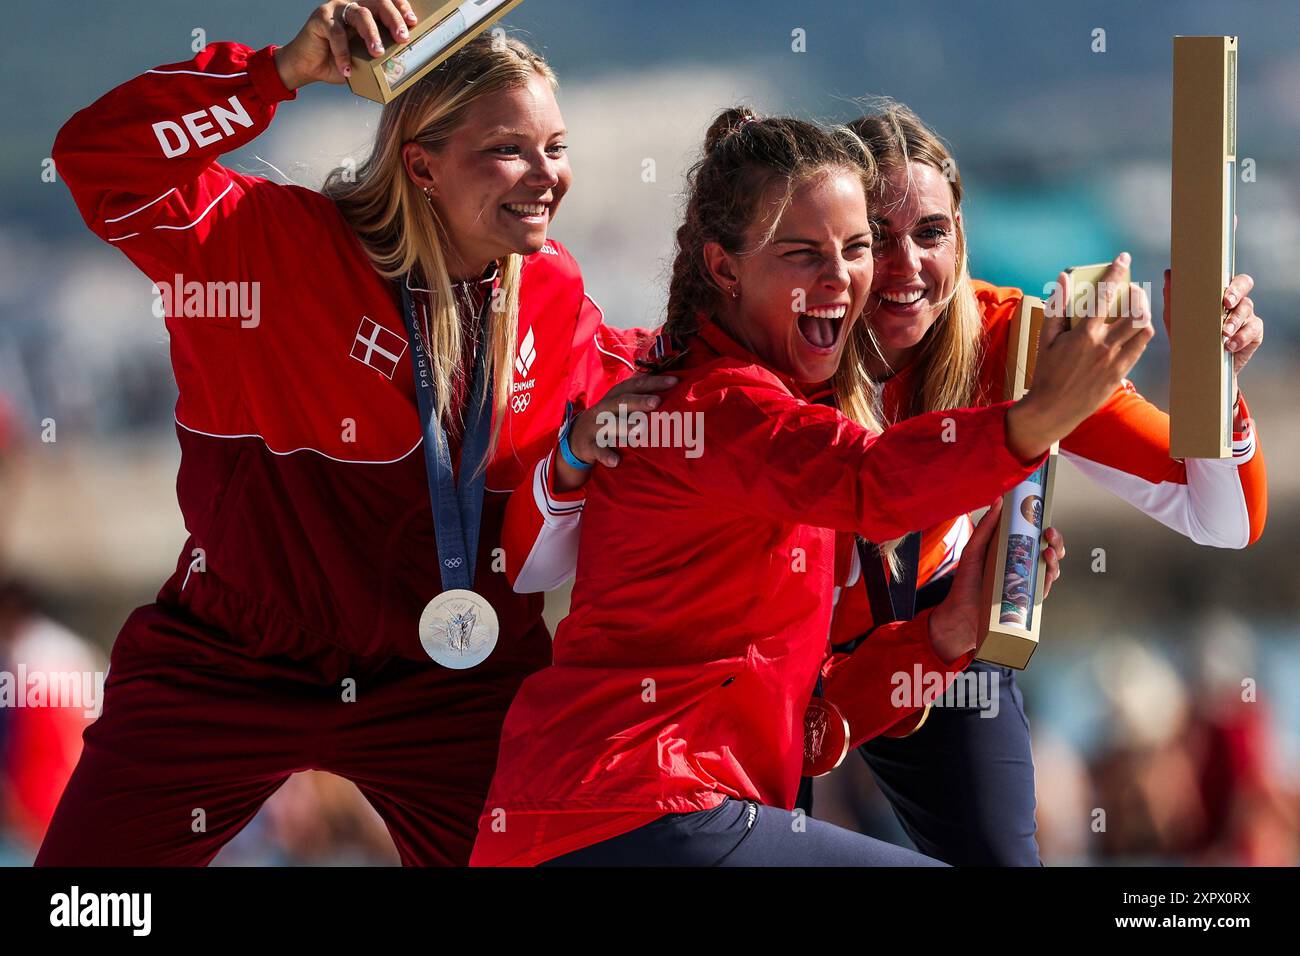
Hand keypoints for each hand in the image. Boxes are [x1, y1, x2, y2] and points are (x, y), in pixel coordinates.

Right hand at [274, 0, 417, 89]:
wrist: (308, 67)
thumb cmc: (338, 62)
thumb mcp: (363, 61)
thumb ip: (379, 58)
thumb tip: (403, 69)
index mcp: (366, 12)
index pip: (387, 4)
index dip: (401, 9)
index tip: (413, 22)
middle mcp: (353, 6)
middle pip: (377, 3)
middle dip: (393, 19)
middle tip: (402, 37)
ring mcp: (336, 9)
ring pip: (360, 14)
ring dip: (371, 34)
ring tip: (378, 52)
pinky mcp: (320, 18)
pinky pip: (336, 33)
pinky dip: (343, 53)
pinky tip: (347, 69)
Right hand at [552, 374, 679, 492]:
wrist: (576, 438)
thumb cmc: (608, 419)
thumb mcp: (620, 405)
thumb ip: (640, 396)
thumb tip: (672, 385)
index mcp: (616, 396)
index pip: (635, 385)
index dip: (653, 382)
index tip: (674, 381)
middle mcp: (605, 408)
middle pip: (622, 401)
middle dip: (639, 401)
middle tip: (657, 402)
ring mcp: (596, 426)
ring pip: (610, 424)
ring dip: (624, 426)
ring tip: (639, 428)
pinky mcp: (589, 445)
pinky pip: (597, 450)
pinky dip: (606, 455)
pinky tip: (616, 461)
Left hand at [927, 505, 1066, 664]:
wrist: (961, 616)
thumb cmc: (966, 583)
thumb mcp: (974, 551)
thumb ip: (986, 527)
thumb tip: (999, 501)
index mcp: (1011, 552)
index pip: (1034, 536)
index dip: (1043, 525)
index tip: (1044, 516)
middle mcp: (1022, 567)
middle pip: (1049, 550)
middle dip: (1055, 540)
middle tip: (1049, 533)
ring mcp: (1027, 584)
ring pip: (1051, 568)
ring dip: (1054, 558)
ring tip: (1047, 553)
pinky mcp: (1028, 600)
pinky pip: (1044, 589)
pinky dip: (1049, 579)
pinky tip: (1046, 573)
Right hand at [1006, 252, 1153, 459]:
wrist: (1054, 408)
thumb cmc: (1047, 372)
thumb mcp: (1047, 338)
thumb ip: (1057, 306)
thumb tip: (1062, 279)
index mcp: (1085, 334)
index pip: (1106, 295)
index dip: (1117, 273)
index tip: (1123, 259)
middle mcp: (1104, 345)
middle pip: (1136, 311)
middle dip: (1139, 294)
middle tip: (1132, 289)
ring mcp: (1116, 360)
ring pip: (1144, 329)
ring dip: (1143, 314)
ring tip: (1135, 310)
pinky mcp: (1122, 372)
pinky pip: (1140, 347)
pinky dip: (1139, 333)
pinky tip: (1130, 330)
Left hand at [1163, 269, 1261, 399]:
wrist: (1197, 365)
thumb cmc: (1187, 336)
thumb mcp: (1175, 317)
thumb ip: (1172, 295)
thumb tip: (1169, 273)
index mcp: (1219, 293)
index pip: (1230, 278)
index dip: (1231, 283)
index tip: (1222, 294)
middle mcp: (1235, 301)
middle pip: (1245, 285)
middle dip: (1236, 293)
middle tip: (1226, 304)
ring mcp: (1246, 316)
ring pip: (1247, 309)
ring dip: (1235, 320)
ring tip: (1223, 333)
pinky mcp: (1254, 334)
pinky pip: (1254, 330)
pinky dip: (1242, 337)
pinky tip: (1230, 345)